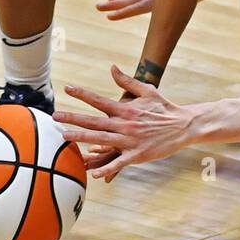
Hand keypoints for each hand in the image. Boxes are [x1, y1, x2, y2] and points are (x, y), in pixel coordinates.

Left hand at [53, 65, 195, 180]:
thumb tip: (112, 67)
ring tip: (65, 136)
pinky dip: (107, 167)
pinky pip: (119, 162)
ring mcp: (131, 139)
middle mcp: (126, 123)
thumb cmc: (164, 107)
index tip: (67, 88)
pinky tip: (94, 172)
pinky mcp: (138, 154)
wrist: (184, 125)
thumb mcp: (147, 90)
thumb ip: (127, 80)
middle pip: (95, 121)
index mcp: (126, 108)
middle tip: (55, 116)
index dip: (82, 94)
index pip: (100, 100)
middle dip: (73, 118)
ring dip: (82, 138)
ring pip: (102, 140)